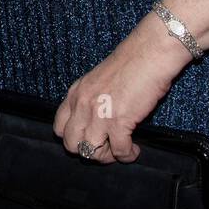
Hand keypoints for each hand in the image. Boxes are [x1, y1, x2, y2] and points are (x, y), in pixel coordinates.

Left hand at [54, 18, 186, 162]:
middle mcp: (82, 104)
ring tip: (121, 149)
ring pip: (91, 152)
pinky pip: (119, 151)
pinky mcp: (119, 121)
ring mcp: (98, 114)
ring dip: (108, 156)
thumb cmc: (131, 63)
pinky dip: (127, 155)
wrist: (150, 52)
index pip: (59, 127)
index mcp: (76, 93)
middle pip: (71, 144)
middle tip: (106, 148)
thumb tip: (95, 124)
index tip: (89, 139)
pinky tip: (134, 149)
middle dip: (89, 152)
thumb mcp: (98, 80)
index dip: (73, 138)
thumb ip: (91, 100)